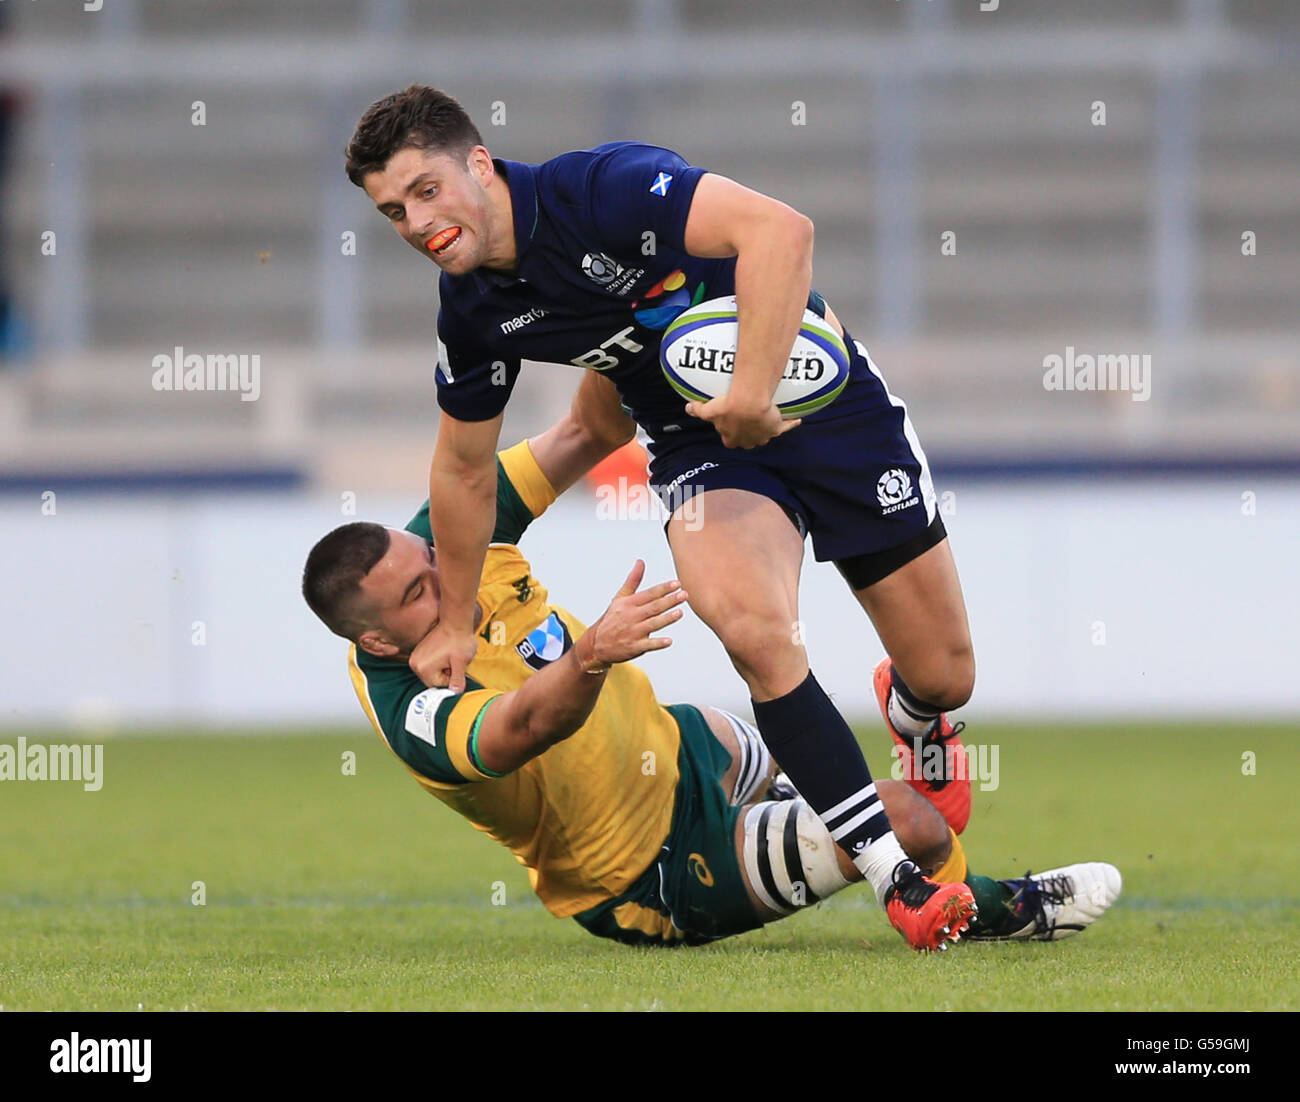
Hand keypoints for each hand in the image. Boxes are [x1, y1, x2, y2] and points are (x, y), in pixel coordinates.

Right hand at [409, 622, 478, 691]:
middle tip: (453, 660)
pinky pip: (429, 662)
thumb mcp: (461, 663)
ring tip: (450, 655)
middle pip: (432, 679)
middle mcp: (415, 663)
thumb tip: (456, 693)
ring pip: (431, 671)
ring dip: (442, 666)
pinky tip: (446, 651)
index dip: (451, 677)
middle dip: (445, 672)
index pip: (438, 685)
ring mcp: (415, 656)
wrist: (455, 621)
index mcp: (423, 669)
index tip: (456, 665)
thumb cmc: (459, 640)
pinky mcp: (419, 650)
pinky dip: (438, 660)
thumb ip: (457, 680)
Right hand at [577, 560, 687, 671]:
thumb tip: (641, 561)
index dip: (663, 588)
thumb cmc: (612, 618)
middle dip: (670, 601)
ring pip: (652, 624)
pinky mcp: (634, 647)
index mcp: (629, 603)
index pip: (649, 594)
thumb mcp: (620, 598)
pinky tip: (669, 641)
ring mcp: (633, 632)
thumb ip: (633, 580)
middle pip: (654, 607)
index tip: (677, 583)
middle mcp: (631, 616)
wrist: (597, 644)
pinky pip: (648, 645)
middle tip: (684, 595)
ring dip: (666, 618)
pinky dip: (657, 643)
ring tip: (680, 612)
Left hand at [683, 392, 799, 448]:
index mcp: (732, 439)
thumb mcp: (709, 408)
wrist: (750, 402)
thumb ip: (698, 410)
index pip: (730, 440)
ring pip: (765, 435)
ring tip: (768, 417)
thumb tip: (687, 408)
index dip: (730, 433)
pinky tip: (797, 420)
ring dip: (765, 429)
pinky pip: (786, 427)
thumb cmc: (728, 406)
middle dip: (748, 433)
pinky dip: (791, 424)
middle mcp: (748, 441)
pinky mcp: (777, 428)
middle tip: (748, 419)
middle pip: (748, 440)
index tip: (730, 424)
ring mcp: (763, 436)